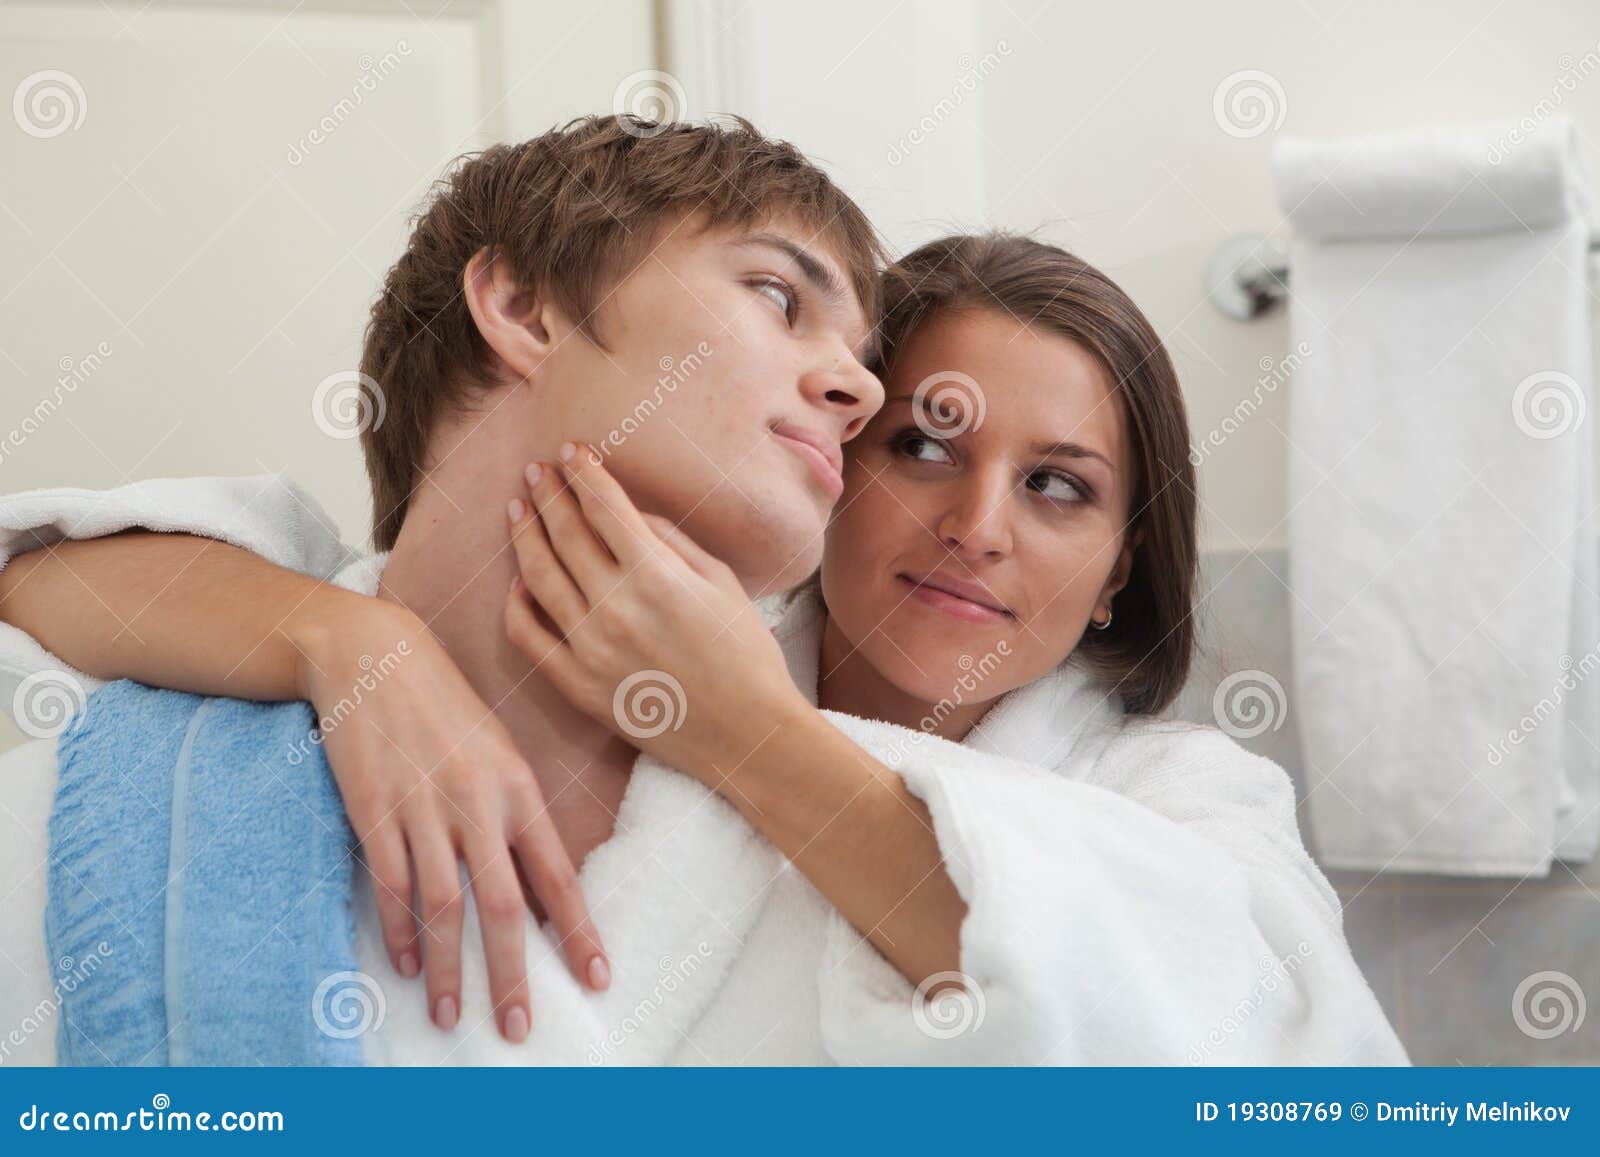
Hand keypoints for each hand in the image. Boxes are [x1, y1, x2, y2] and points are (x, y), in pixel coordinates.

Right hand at [292, 592, 609, 1040]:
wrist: (375, 653)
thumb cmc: (446, 705)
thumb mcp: (498, 750)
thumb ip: (518, 814)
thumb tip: (537, 886)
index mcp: (518, 787)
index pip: (558, 875)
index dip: (579, 932)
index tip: (598, 979)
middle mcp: (477, 803)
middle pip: (502, 906)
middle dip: (513, 976)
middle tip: (519, 1028)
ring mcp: (422, 808)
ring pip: (442, 907)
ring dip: (448, 969)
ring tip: (452, 1016)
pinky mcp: (372, 810)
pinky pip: (391, 884)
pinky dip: (398, 931)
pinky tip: (405, 964)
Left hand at [502, 441, 802, 776]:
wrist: (745, 734)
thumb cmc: (744, 653)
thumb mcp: (721, 581)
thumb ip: (670, 538)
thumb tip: (625, 512)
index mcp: (657, 576)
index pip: (605, 507)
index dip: (585, 473)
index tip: (572, 451)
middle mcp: (615, 608)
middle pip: (566, 534)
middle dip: (550, 493)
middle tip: (538, 469)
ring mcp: (589, 649)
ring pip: (538, 576)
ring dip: (525, 534)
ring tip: (518, 506)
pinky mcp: (576, 685)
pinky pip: (528, 635)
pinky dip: (517, 601)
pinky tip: (519, 578)